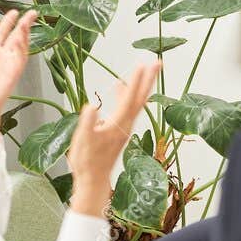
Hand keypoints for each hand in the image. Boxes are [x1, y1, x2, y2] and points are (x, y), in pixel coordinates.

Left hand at [0, 9, 35, 138]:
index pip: (1, 34)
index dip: (7, 23)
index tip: (13, 13)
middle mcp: (2, 57)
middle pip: (16, 36)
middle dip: (24, 24)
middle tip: (31, 13)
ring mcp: (9, 64)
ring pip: (20, 44)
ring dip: (25, 33)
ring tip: (28, 21)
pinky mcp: (14, 72)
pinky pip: (20, 57)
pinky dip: (22, 47)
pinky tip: (22, 37)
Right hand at [66, 60, 162, 217]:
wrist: (94, 179)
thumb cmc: (87, 161)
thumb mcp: (83, 141)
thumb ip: (87, 124)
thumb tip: (91, 106)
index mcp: (119, 124)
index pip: (130, 98)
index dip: (135, 81)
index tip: (142, 64)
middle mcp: (126, 124)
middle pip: (140, 97)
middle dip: (148, 78)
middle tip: (158, 61)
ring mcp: (124, 126)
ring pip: (135, 101)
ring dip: (140, 84)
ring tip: (143, 68)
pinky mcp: (119, 129)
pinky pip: (126, 107)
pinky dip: (126, 94)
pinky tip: (119, 87)